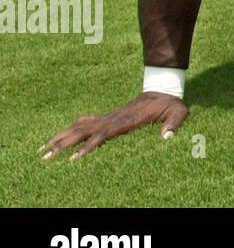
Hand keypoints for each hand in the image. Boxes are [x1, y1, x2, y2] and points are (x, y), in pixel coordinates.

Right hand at [41, 92, 187, 160]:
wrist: (163, 88)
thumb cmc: (170, 104)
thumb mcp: (177, 113)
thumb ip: (173, 124)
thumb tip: (167, 137)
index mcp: (126, 121)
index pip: (101, 135)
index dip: (87, 148)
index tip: (72, 159)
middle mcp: (112, 118)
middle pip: (82, 132)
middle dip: (63, 144)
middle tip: (44, 156)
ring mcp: (108, 117)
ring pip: (79, 127)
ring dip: (60, 137)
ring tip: (42, 149)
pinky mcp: (108, 117)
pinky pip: (85, 123)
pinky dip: (70, 130)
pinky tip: (59, 137)